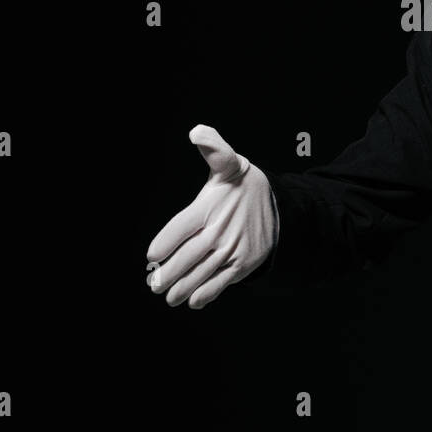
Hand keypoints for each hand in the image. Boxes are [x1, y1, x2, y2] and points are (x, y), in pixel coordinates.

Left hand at [146, 124, 278, 308]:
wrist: (279, 205)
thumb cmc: (240, 185)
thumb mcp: (227, 164)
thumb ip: (212, 148)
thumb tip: (196, 131)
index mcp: (209, 206)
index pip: (179, 228)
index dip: (163, 244)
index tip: (152, 255)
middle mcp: (220, 230)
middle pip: (187, 256)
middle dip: (167, 273)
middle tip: (155, 283)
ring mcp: (233, 249)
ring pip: (201, 273)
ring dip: (181, 287)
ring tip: (168, 295)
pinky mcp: (244, 263)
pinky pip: (221, 282)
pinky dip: (206, 294)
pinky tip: (193, 300)